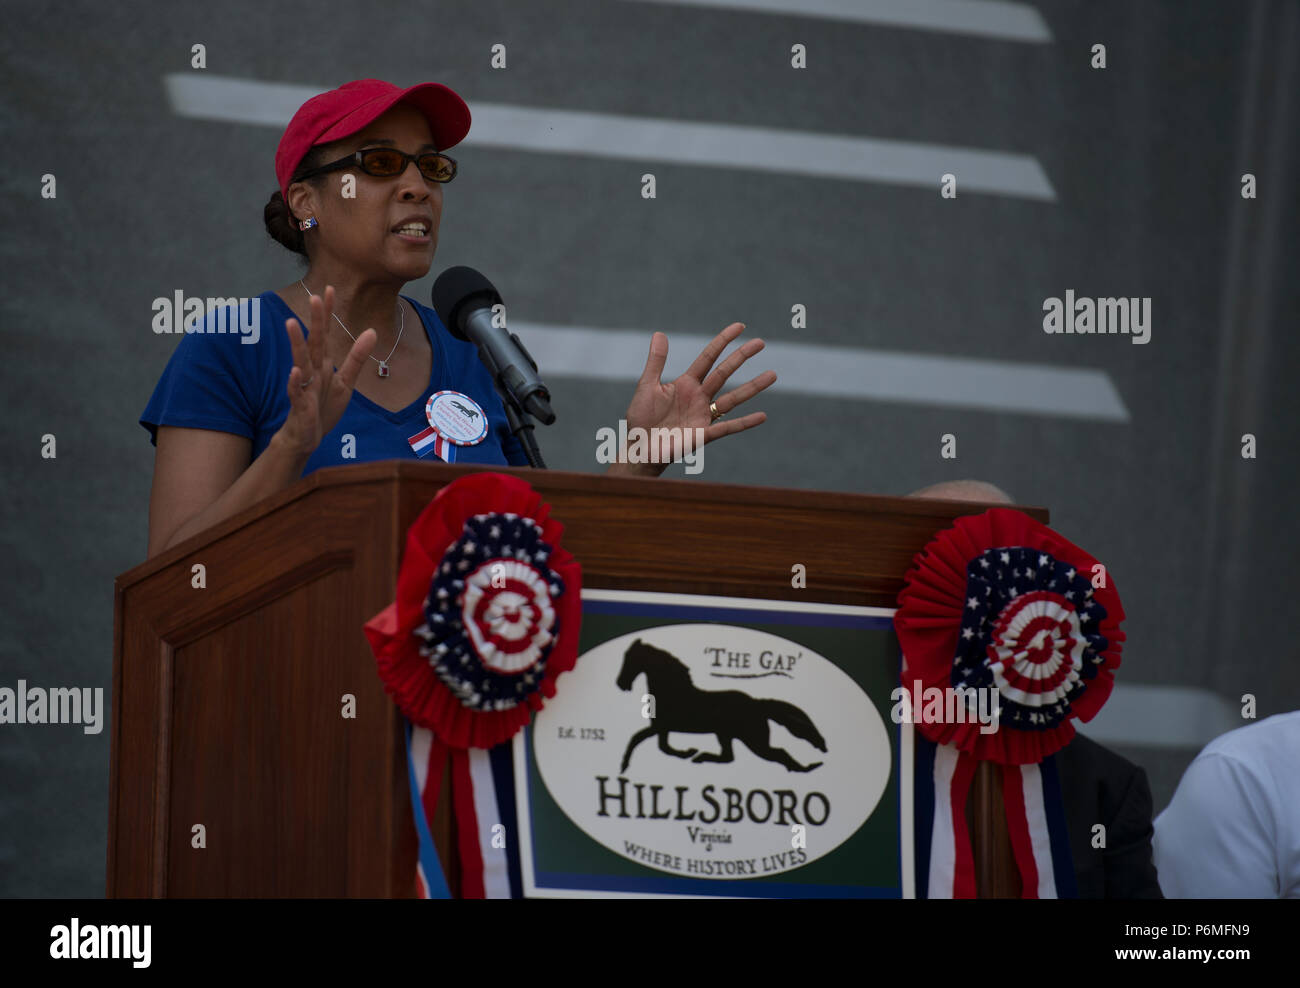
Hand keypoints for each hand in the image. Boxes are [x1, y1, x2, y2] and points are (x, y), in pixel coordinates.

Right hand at [275, 285, 377, 459]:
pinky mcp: (300, 406)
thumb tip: (372, 331)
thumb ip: (357, 357)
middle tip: (314, 296)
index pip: (325, 334)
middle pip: (314, 342)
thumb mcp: (346, 382)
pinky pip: (297, 393)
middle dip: (315, 320)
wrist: (306, 438)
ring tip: (292, 323)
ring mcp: (305, 388)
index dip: (328, 313)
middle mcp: (313, 371)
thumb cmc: (323, 408)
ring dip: (297, 344)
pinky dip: (296, 383)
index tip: (329, 288)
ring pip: (301, 362)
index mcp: (323, 364)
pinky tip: (295, 371)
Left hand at [614, 322, 775, 477]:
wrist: (640, 447)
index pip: (708, 357)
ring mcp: (704, 415)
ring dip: (753, 387)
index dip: (723, 341)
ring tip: (772, 375)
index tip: (740, 326)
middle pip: (724, 372)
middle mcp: (699, 397)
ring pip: (733, 398)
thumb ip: (656, 362)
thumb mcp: (647, 386)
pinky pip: (728, 427)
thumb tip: (660, 334)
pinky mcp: (703, 434)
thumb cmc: (641, 418)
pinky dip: (745, 422)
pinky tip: (762, 416)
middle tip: (761, 342)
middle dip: (742, 357)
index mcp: (686, 383)